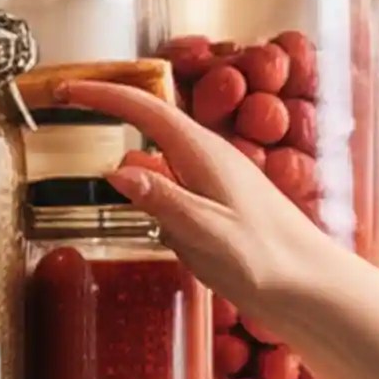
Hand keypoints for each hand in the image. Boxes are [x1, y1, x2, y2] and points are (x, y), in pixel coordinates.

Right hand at [54, 80, 342, 312]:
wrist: (311, 287)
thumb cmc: (268, 260)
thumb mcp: (207, 232)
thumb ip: (163, 200)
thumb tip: (116, 169)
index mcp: (205, 154)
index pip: (145, 109)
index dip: (103, 95)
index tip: (67, 91)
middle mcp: (210, 160)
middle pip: (152, 123)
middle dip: (112, 112)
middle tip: (69, 110)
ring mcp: (216, 182)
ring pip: (163, 157)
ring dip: (133, 155)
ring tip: (102, 160)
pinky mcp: (221, 207)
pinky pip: (176, 188)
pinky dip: (154, 190)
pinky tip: (151, 213)